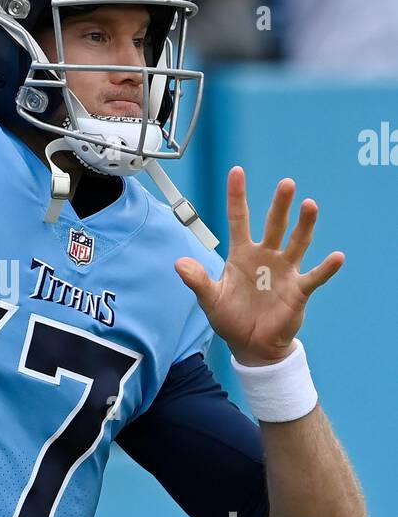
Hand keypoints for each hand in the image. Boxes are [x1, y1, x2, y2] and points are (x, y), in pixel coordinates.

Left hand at [175, 166, 343, 365]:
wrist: (250, 345)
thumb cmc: (231, 318)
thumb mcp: (210, 299)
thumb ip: (198, 281)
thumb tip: (179, 264)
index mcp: (242, 254)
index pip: (239, 219)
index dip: (237, 196)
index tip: (237, 171)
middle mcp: (265, 256)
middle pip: (274, 225)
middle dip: (280, 205)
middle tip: (287, 184)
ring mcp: (284, 271)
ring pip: (297, 243)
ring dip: (305, 225)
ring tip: (310, 205)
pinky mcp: (298, 291)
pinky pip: (314, 277)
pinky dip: (325, 268)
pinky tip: (336, 257)